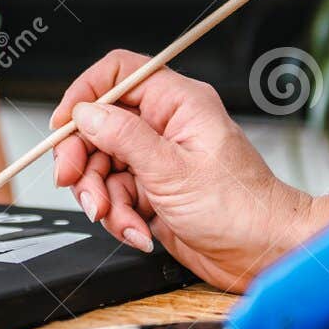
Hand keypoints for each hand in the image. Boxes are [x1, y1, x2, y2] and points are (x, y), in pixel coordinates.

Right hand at [50, 49, 314, 291]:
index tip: (64, 124)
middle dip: (83, 158)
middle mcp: (165, 126)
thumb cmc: (242, 209)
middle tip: (74, 181)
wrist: (265, 254)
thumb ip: (124, 137)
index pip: (119, 74)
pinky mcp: (153, 191)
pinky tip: (138, 231)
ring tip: (115, 217)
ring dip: (101, 197)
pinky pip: (115, 196)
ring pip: (102, 165)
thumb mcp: (173, 170)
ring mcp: (157, 160)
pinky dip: (119, 217)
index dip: (85, 93)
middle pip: (99, 125)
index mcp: (177, 103)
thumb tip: (86, 113)